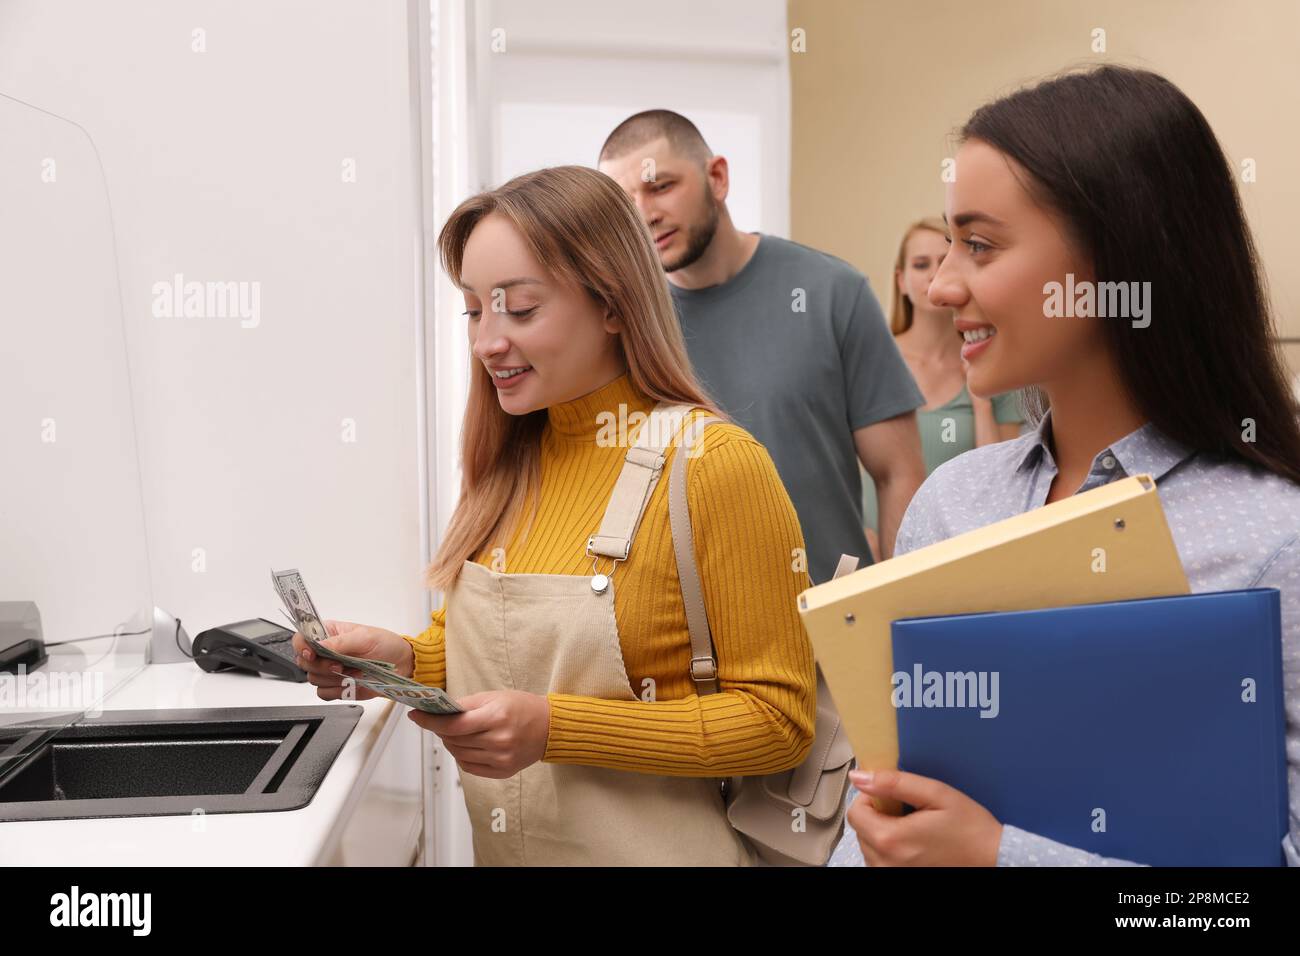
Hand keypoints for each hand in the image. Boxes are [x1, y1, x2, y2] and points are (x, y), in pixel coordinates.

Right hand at [291, 619, 415, 700]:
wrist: (400, 665)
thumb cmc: (385, 644)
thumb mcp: (364, 637)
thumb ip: (340, 642)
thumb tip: (319, 646)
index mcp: (329, 633)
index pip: (301, 638)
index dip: (301, 647)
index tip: (312, 653)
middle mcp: (325, 652)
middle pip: (304, 662)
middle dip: (322, 666)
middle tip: (341, 665)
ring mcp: (329, 670)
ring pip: (314, 679)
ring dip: (334, 679)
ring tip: (355, 672)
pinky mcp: (336, 686)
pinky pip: (324, 693)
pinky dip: (337, 691)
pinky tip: (352, 683)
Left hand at [407, 690, 549, 778]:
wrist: (549, 727)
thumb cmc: (522, 708)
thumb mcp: (494, 697)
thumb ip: (466, 705)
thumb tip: (438, 711)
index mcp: (496, 717)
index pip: (454, 725)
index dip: (430, 722)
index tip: (416, 716)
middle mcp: (499, 740)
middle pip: (454, 741)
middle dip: (441, 731)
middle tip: (438, 721)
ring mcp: (501, 758)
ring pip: (459, 754)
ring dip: (451, 743)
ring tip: (455, 733)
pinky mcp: (502, 771)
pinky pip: (469, 767)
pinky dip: (462, 756)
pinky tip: (466, 746)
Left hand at [846, 769, 1001, 865]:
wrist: (993, 858)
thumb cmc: (970, 828)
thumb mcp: (935, 793)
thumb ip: (893, 783)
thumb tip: (860, 777)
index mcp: (891, 840)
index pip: (855, 812)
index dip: (871, 797)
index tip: (893, 797)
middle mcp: (886, 863)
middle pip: (861, 829)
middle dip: (878, 815)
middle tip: (908, 812)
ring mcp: (892, 875)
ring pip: (869, 845)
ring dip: (884, 832)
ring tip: (915, 828)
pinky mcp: (899, 879)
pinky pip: (880, 860)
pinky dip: (890, 848)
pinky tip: (914, 843)